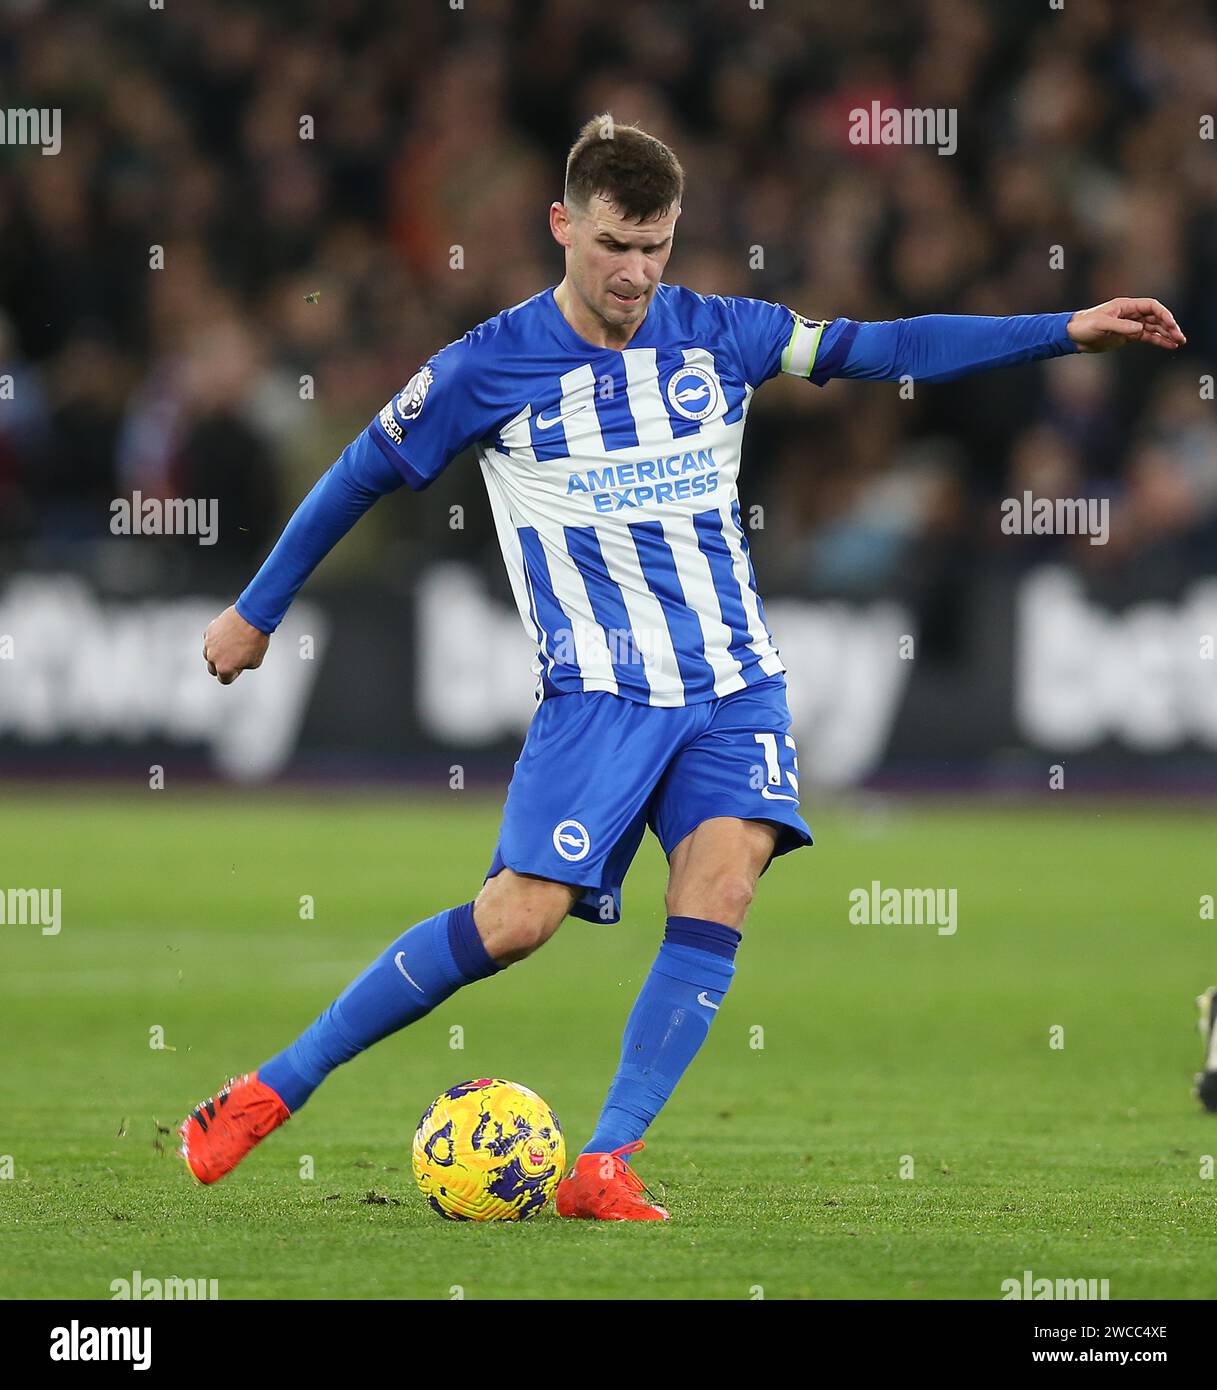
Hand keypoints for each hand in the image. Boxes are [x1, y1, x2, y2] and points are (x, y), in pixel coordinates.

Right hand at [203, 605, 268, 683]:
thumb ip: (241, 667)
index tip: (239, 667)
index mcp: (224, 668)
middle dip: (222, 666)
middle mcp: (213, 657)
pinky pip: (210, 640)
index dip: (233, 675)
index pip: (224, 679)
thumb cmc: (256, 640)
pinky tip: (228, 635)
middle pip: (213, 669)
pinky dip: (216, 640)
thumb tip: (235, 665)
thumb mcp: (255, 661)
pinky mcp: (209, 631)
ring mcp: (209, 643)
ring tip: (231, 645)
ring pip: (209, 654)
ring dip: (217, 653)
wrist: (253, 617)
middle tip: (234, 658)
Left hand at [1067, 297, 1184, 352]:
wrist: (1071, 336)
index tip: (1171, 324)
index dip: (1163, 314)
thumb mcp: (1101, 325)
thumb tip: (1140, 330)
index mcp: (1126, 306)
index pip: (1151, 306)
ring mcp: (1129, 325)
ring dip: (1166, 334)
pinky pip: (1146, 337)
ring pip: (1153, 328)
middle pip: (1156, 317)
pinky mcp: (1126, 336)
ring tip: (1179, 342)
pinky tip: (1168, 345)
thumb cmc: (1084, 326)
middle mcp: (1130, 314)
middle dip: (1169, 326)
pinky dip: (1157, 340)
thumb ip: (1121, 327)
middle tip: (1179, 336)